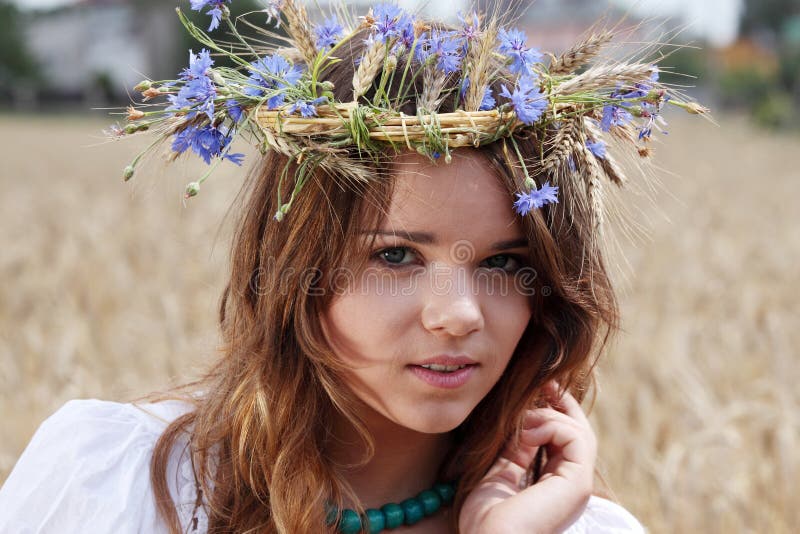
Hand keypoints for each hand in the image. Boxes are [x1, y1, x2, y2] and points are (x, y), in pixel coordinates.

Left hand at [458, 381, 596, 533]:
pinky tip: (527, 433)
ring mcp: (576, 485)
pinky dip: (549, 424)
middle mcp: (570, 485)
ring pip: (576, 429)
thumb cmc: (484, 520)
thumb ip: (513, 448)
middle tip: (544, 381)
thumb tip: (522, 418)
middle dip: (561, 402)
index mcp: (553, 486)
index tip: (541, 386)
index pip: (564, 440)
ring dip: (545, 416)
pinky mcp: (578, 483)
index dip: (554, 410)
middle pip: (578, 431)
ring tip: (520, 427)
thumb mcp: (498, 473)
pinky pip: (573, 435)